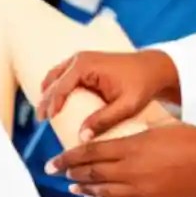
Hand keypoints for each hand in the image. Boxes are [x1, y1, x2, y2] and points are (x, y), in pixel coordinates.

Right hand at [36, 50, 178, 141]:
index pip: (60, 86)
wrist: (154, 68)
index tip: (47, 121)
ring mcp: (81, 59)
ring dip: (49, 92)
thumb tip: (82, 137)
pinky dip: (57, 87)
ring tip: (46, 113)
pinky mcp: (85, 63)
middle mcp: (79, 59)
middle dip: (45, 99)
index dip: (51, 104)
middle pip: (53, 80)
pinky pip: (63, 75)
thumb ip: (104, 120)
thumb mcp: (126, 106)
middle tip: (41, 120)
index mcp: (86, 65)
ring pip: (55, 76)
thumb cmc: (142, 85)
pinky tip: (57, 103)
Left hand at [48, 123, 195, 196]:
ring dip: (84, 187)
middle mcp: (132, 169)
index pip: (89, 152)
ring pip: (102, 190)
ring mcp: (140, 188)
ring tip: (71, 184)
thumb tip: (110, 139)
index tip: (52, 160)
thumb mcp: (156, 128)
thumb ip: (131, 135)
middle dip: (69, 171)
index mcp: (131, 147)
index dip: (67, 157)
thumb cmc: (191, 140)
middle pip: (91, 172)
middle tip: (54, 170)